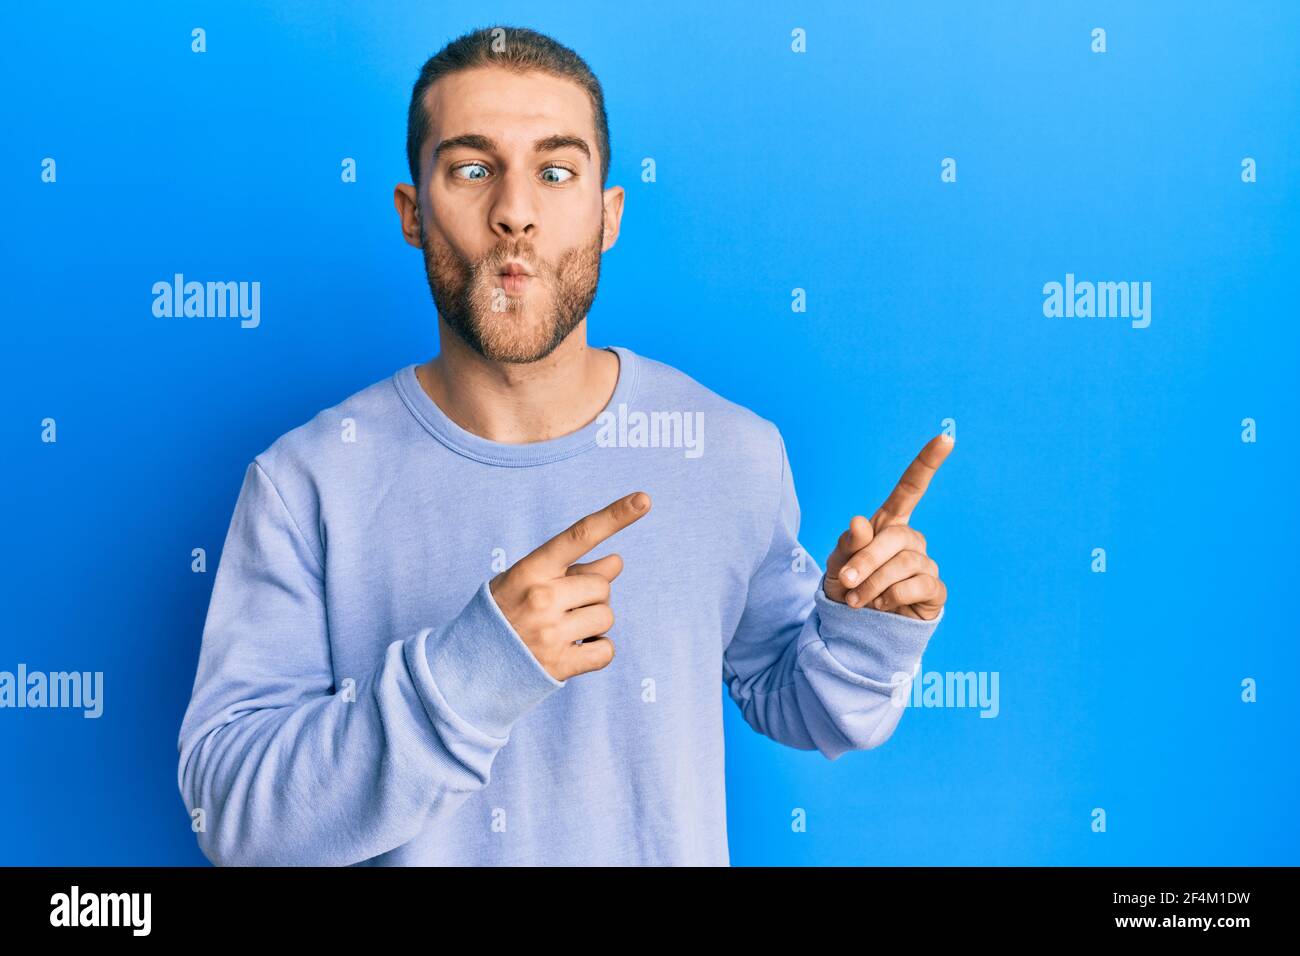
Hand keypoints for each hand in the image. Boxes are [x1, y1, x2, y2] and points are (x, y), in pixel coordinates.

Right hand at [489, 491, 651, 680]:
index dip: (615, 516)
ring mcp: (551, 632)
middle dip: (591, 596)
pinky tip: (574, 649)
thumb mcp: (528, 581)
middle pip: (602, 586)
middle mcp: (541, 597)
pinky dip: (597, 650)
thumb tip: (617, 561)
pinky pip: (606, 650)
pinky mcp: (560, 664)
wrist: (470, 666)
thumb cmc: (506, 613)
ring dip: (594, 623)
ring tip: (564, 629)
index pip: (579, 535)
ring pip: (606, 616)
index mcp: (531, 569)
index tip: (643, 500)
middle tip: (564, 608)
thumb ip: (571, 570)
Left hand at [823, 434, 951, 619]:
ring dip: (874, 583)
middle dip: (866, 560)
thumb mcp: (836, 565)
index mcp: (887, 524)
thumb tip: (859, 523)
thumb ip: (847, 545)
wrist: (854, 630)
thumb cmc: (847, 590)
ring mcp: (924, 565)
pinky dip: (893, 597)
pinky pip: (919, 585)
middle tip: (846, 583)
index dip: (927, 463)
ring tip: (857, 601)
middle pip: (896, 536)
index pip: (910, 488)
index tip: (947, 437)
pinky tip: (880, 606)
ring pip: (905, 563)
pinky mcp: (934, 591)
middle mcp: (910, 541)